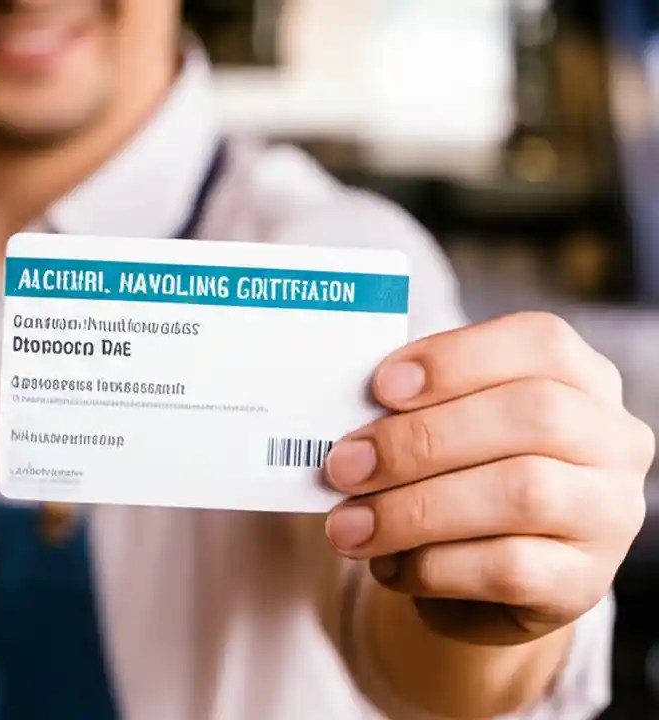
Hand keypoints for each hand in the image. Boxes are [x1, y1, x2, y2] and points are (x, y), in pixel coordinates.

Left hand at [324, 312, 653, 645]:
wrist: (482, 582)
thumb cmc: (455, 478)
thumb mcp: (442, 429)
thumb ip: (411, 410)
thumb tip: (346, 421)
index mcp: (580, 378)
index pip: (539, 343)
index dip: (456, 359)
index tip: (380, 386)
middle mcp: (613, 440)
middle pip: (533, 416)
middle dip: (422, 440)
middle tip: (343, 466)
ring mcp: (609, 514)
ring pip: (523, 494)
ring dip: (414, 510)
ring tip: (347, 526)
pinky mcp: (584, 583)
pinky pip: (509, 568)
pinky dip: (432, 565)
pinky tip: (389, 565)